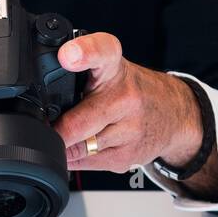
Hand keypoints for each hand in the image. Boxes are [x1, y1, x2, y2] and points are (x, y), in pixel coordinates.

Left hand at [53, 33, 204, 174]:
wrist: (175, 115)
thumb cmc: (131, 90)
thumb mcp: (109, 70)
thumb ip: (77, 78)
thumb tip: (41, 112)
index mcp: (114, 68)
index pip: (102, 52)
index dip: (83, 52)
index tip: (68, 55)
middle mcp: (125, 97)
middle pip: (77, 123)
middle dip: (56, 131)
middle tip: (46, 129)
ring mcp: (129, 130)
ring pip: (78, 149)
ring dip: (66, 145)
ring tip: (77, 132)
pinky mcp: (127, 157)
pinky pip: (85, 164)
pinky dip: (78, 158)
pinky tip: (90, 144)